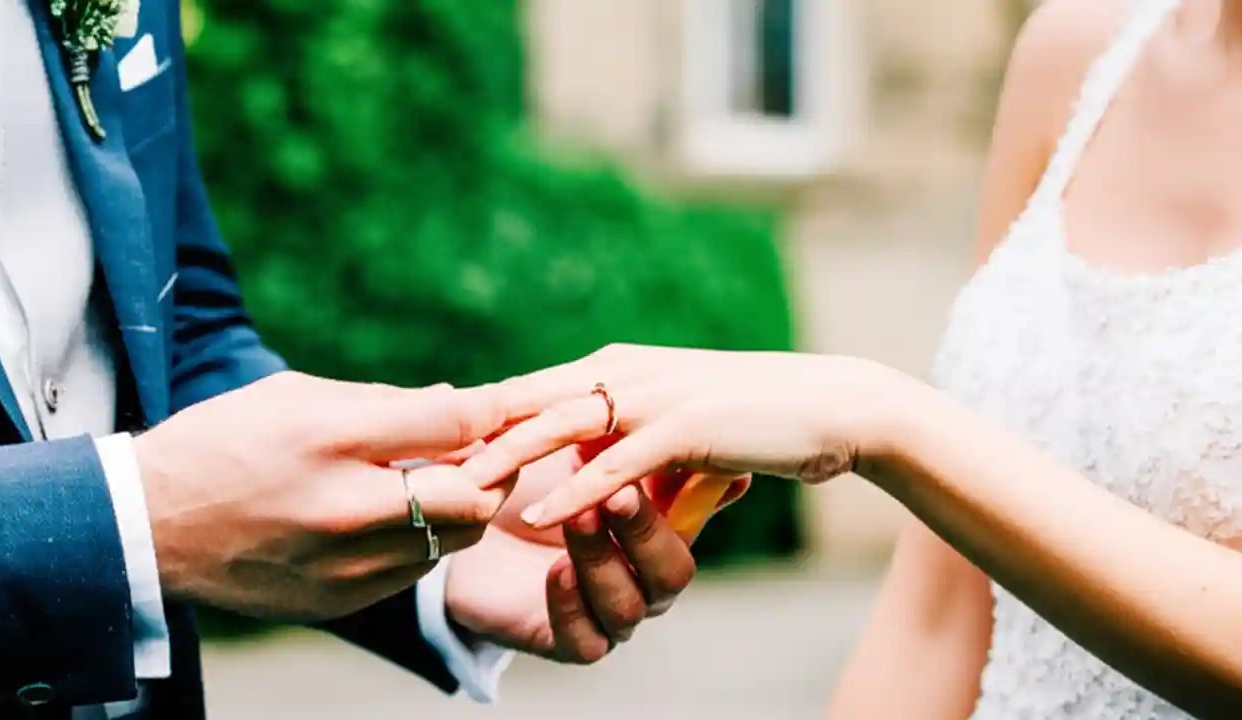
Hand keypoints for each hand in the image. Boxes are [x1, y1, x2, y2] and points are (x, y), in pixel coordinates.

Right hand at [136, 371, 510, 620]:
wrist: (148, 526)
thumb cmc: (224, 443)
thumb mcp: (296, 396)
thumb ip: (386, 402)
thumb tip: (459, 403)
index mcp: (333, 439)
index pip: (453, 424)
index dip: (493, 411)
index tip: (505, 406)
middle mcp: (346, 508)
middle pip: (475, 496)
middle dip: (495, 469)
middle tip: (489, 451)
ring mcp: (345, 566)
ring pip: (455, 540)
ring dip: (462, 508)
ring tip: (440, 481)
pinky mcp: (339, 602)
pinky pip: (416, 571)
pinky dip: (424, 541)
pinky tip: (397, 519)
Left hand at [444, 446, 734, 662]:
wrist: (456, 521)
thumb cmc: (529, 471)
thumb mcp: (584, 443)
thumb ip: (629, 431)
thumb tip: (692, 403)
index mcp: (657, 525)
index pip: (689, 520)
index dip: (684, 493)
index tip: (664, 455)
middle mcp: (641, 574)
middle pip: (672, 569)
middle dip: (644, 529)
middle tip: (617, 495)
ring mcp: (609, 611)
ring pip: (632, 605)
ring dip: (603, 556)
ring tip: (575, 520)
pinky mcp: (570, 642)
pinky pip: (586, 641)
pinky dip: (572, 605)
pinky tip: (555, 573)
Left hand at [462, 344, 907, 527]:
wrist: (828, 402)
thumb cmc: (750, 413)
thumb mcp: (670, 421)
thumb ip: (621, 437)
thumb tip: (584, 467)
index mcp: (616, 370)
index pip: (530, 392)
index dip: (476, 418)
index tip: (424, 443)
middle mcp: (624, 375)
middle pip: (527, 400)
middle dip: (468, 432)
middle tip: (412, 461)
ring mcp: (655, 397)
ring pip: (561, 424)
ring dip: (505, 456)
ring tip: (455, 487)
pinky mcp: (687, 428)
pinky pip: (619, 460)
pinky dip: (577, 485)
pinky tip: (542, 510)